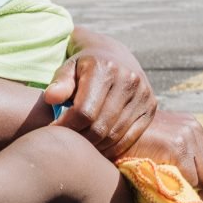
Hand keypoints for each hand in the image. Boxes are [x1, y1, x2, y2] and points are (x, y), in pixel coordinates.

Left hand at [43, 39, 157, 159]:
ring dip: (96, 146)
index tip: (53, 130)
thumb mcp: (68, 68)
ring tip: (81, 144)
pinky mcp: (151, 106)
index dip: (66, 126)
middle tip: (68, 141)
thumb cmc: (84, 66)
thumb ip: (59, 83)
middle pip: (100, 126)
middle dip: (80, 139)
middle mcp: (128, 79)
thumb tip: (51, 98)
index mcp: (105, 68)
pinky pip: (131, 138)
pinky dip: (113, 148)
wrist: (114, 55)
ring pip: (115, 135)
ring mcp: (143, 94)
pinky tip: (98, 147)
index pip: (84, 111)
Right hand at [127, 110, 202, 202]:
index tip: (200, 202)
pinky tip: (165, 189)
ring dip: (189, 191)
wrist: (107, 130)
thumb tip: (190, 190)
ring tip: (171, 194)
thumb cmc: (125, 143)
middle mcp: (194, 129)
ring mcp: (187, 137)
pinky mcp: (177, 147)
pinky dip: (180, 190)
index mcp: (192, 127)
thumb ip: (177, 158)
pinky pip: (190, 179)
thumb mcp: (158, 144)